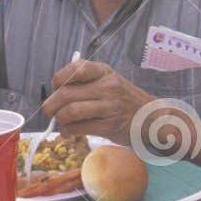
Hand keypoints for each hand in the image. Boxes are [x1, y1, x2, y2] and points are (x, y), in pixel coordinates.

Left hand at [41, 59, 180, 150]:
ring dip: (59, 119)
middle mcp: (108, 87)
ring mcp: (109, 107)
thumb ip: (86, 83)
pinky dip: (68, 131)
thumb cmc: (125, 100)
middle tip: (49, 110)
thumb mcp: (110, 82)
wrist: (150, 118)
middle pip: (67, 93)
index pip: (76, 68)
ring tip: (60, 122)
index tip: (56, 87)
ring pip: (71, 111)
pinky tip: (68, 132)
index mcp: (105, 72)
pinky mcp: (109, 126)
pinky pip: (79, 128)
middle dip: (51, 104)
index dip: (59, 78)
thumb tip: (55, 94)